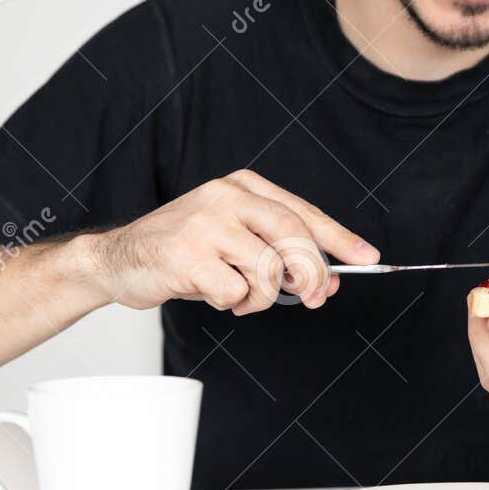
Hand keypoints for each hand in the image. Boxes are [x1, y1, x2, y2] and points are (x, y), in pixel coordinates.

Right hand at [85, 169, 377, 313]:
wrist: (118, 259)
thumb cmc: (185, 251)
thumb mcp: (236, 241)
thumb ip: (280, 254)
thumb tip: (329, 281)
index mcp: (243, 186)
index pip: (302, 212)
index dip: (340, 238)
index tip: (369, 257)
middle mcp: (226, 196)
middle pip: (293, 237)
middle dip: (311, 275)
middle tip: (313, 298)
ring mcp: (205, 223)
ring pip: (267, 271)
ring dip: (260, 298)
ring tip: (239, 295)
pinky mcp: (187, 255)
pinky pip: (234, 292)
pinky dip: (229, 303)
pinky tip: (210, 292)